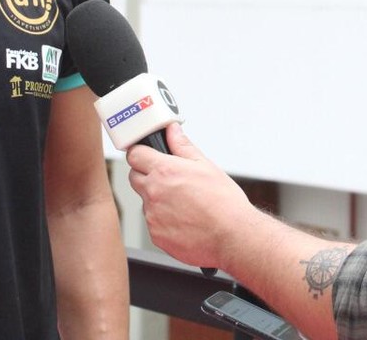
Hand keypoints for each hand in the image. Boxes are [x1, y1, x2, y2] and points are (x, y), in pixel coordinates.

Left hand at [126, 124, 254, 269]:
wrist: (231, 236)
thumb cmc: (223, 202)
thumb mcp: (205, 165)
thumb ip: (183, 146)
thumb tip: (173, 131)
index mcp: (164, 171)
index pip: (135, 155)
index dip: (141, 153)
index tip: (146, 155)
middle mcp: (154, 193)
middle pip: (135, 177)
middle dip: (146, 175)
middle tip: (168, 179)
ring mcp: (153, 216)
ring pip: (146, 202)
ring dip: (157, 200)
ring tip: (184, 204)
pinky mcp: (156, 236)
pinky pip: (153, 223)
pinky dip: (164, 221)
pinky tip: (184, 220)